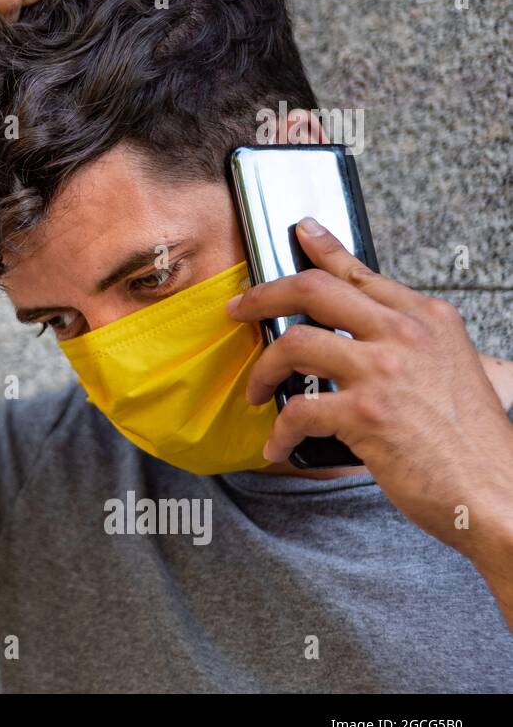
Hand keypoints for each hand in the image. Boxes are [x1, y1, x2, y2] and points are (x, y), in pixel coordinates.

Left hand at [227, 217, 512, 570]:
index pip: (360, 272)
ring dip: (262, 371)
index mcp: (427, 319)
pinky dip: (278, 433)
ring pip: (293, 344)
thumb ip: (406, 342)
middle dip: (263, 296)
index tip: (301, 233)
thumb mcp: (449, 368)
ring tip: (256, 393)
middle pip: (312, 290)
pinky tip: (276, 446)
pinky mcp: (365, 414)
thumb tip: (357, 332)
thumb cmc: (470, 442)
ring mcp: (384, 371)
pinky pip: (296, 412)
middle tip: (239, 310)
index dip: (323, 249)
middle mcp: (405, 334)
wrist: (497, 493)